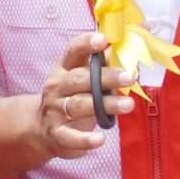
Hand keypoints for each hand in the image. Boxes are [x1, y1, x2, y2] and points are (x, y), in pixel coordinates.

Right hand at [35, 32, 129, 160]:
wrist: (42, 130)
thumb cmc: (72, 97)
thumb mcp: (84, 77)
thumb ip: (106, 61)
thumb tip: (137, 38)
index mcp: (65, 69)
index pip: (73, 52)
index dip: (86, 44)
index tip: (103, 39)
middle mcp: (58, 87)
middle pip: (80, 79)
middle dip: (105, 77)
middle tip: (129, 76)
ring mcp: (55, 111)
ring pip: (80, 105)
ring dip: (106, 105)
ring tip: (129, 105)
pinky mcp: (57, 134)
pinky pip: (71, 137)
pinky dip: (85, 139)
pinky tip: (101, 139)